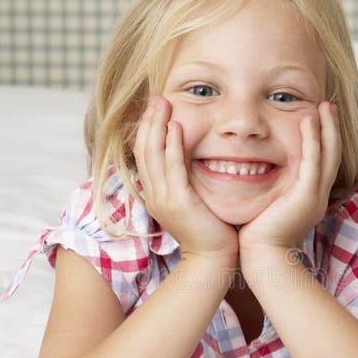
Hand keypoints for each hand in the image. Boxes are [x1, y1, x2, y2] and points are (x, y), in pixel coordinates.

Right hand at [133, 96, 238, 264]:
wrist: (214, 259)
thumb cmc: (211, 230)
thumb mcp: (194, 201)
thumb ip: (188, 181)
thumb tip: (193, 160)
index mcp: (156, 194)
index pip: (144, 155)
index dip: (147, 130)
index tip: (156, 109)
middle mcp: (154, 195)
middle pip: (143, 150)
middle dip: (149, 121)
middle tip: (157, 98)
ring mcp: (164, 199)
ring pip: (153, 155)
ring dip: (157, 126)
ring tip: (163, 104)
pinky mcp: (179, 202)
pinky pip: (172, 167)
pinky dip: (172, 145)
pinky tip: (176, 127)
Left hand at [238, 100, 340, 259]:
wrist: (263, 259)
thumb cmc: (258, 239)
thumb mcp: (267, 210)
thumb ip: (267, 193)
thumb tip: (252, 178)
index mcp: (309, 200)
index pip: (321, 164)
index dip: (323, 141)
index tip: (318, 119)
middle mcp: (317, 196)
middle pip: (332, 155)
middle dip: (332, 129)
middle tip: (330, 105)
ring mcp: (315, 196)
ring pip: (328, 155)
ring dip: (328, 128)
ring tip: (325, 105)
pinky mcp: (306, 196)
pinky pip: (313, 161)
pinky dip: (313, 140)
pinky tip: (309, 120)